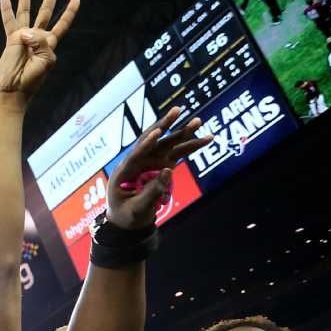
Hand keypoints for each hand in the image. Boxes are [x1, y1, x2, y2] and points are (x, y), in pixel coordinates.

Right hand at [0, 0, 79, 101]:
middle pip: (46, 12)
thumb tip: (26, 31)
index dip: (69, 12)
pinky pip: (9, 22)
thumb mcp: (45, 60)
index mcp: (50, 44)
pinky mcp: (11, 40)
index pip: (62, 24)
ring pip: (26, 13)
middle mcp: (38, 38)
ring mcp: (24, 38)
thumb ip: (40, 42)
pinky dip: (7, 11)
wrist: (14, 89)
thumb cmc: (32, 78)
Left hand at [102, 108, 207, 230]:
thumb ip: (151, 192)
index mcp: (124, 172)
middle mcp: (138, 161)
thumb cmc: (127, 216)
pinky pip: (178, 153)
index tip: (157, 133)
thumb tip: (168, 171)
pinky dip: (191, 146)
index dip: (146, 144)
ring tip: (199, 121)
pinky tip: (206, 138)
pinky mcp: (162, 164)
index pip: (135, 155)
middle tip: (177, 110)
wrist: (128, 220)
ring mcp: (151, 161)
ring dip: (183, 132)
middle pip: (151, 140)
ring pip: (167, 144)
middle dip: (165, 125)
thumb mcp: (137, 210)